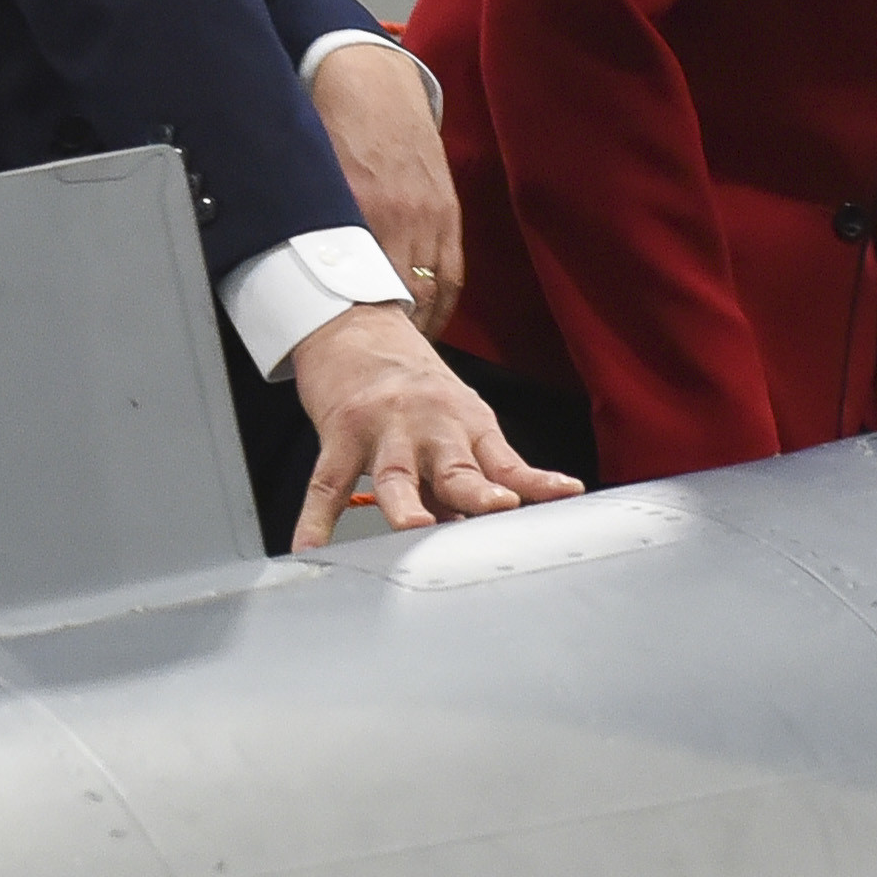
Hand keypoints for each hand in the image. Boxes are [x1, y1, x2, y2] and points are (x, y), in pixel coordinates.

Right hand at [284, 303, 582, 549]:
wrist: (357, 330)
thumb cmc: (414, 387)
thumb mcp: (455, 422)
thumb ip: (467, 478)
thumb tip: (476, 534)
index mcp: (467, 424)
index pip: (507, 462)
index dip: (536, 481)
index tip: (565, 493)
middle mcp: (430, 425)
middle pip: (456, 468)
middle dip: (476, 492)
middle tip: (497, 508)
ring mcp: (383, 430)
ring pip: (395, 475)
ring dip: (406, 503)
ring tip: (415, 526)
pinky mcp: (341, 434)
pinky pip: (326, 483)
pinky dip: (316, 518)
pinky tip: (311, 546)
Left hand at [311, 39, 465, 336]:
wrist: (370, 79)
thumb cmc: (332, 125)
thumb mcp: (313, 177)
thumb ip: (313, 225)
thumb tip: (296, 272)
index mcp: (364, 209)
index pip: (372, 286)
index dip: (367, 325)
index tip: (356, 349)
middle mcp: (404, 215)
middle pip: (410, 295)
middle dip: (398, 333)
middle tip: (381, 361)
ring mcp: (432, 213)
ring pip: (436, 288)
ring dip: (424, 324)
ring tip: (406, 351)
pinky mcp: (448, 208)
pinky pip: (453, 269)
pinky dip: (443, 300)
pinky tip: (430, 318)